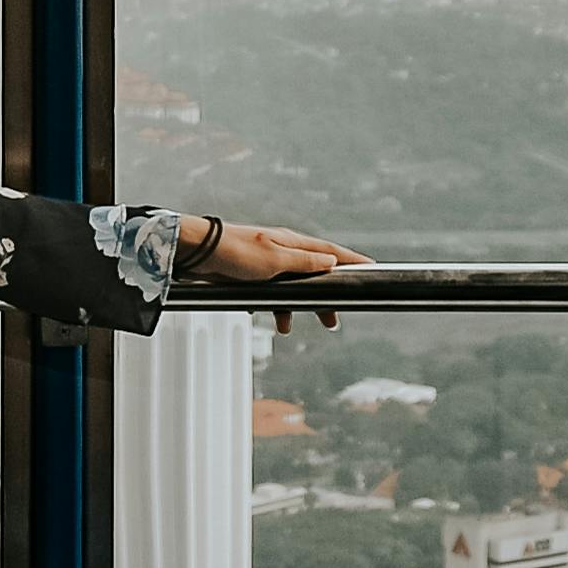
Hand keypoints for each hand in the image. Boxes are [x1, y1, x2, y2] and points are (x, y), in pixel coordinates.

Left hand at [188, 216, 360, 330]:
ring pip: (294, 288)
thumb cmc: (233, 252)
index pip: (331, 252)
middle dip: (327, 296)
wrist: (195, 253)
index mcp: (292, 243)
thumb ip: (304, 263)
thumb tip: (331, 262)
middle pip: (316, 274)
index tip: (371, 269)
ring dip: (301, 307)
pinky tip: (277, 321)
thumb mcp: (275, 260)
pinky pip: (272, 294)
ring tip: (305, 325)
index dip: (351, 261)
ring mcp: (267, 264)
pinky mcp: (251, 275)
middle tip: (336, 317)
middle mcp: (283, 251)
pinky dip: (277, 308)